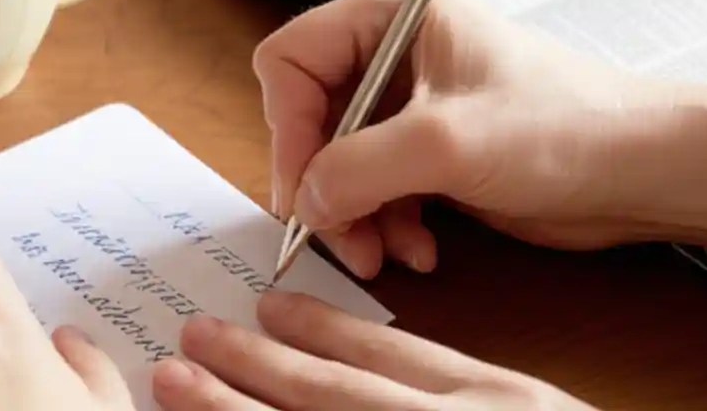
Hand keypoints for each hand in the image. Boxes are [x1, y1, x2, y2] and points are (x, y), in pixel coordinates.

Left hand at [151, 289, 595, 410]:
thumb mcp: (529, 405)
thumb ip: (448, 381)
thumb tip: (363, 361)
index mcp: (490, 403)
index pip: (386, 358)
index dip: (318, 329)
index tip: (266, 305)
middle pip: (333, 401)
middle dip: (251, 371)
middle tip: (188, 341)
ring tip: (177, 384)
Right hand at [254, 0, 647, 277]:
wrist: (641, 172)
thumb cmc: (567, 127)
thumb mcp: (446, 144)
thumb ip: (358, 168)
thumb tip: (304, 200)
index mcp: (393, 9)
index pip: (293, 58)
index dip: (288, 127)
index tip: (304, 190)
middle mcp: (393, 45)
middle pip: (310, 114)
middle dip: (325, 183)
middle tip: (340, 237)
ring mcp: (410, 96)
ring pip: (337, 158)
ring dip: (354, 213)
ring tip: (382, 253)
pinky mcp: (427, 141)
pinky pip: (372, 183)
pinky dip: (384, 220)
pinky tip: (418, 246)